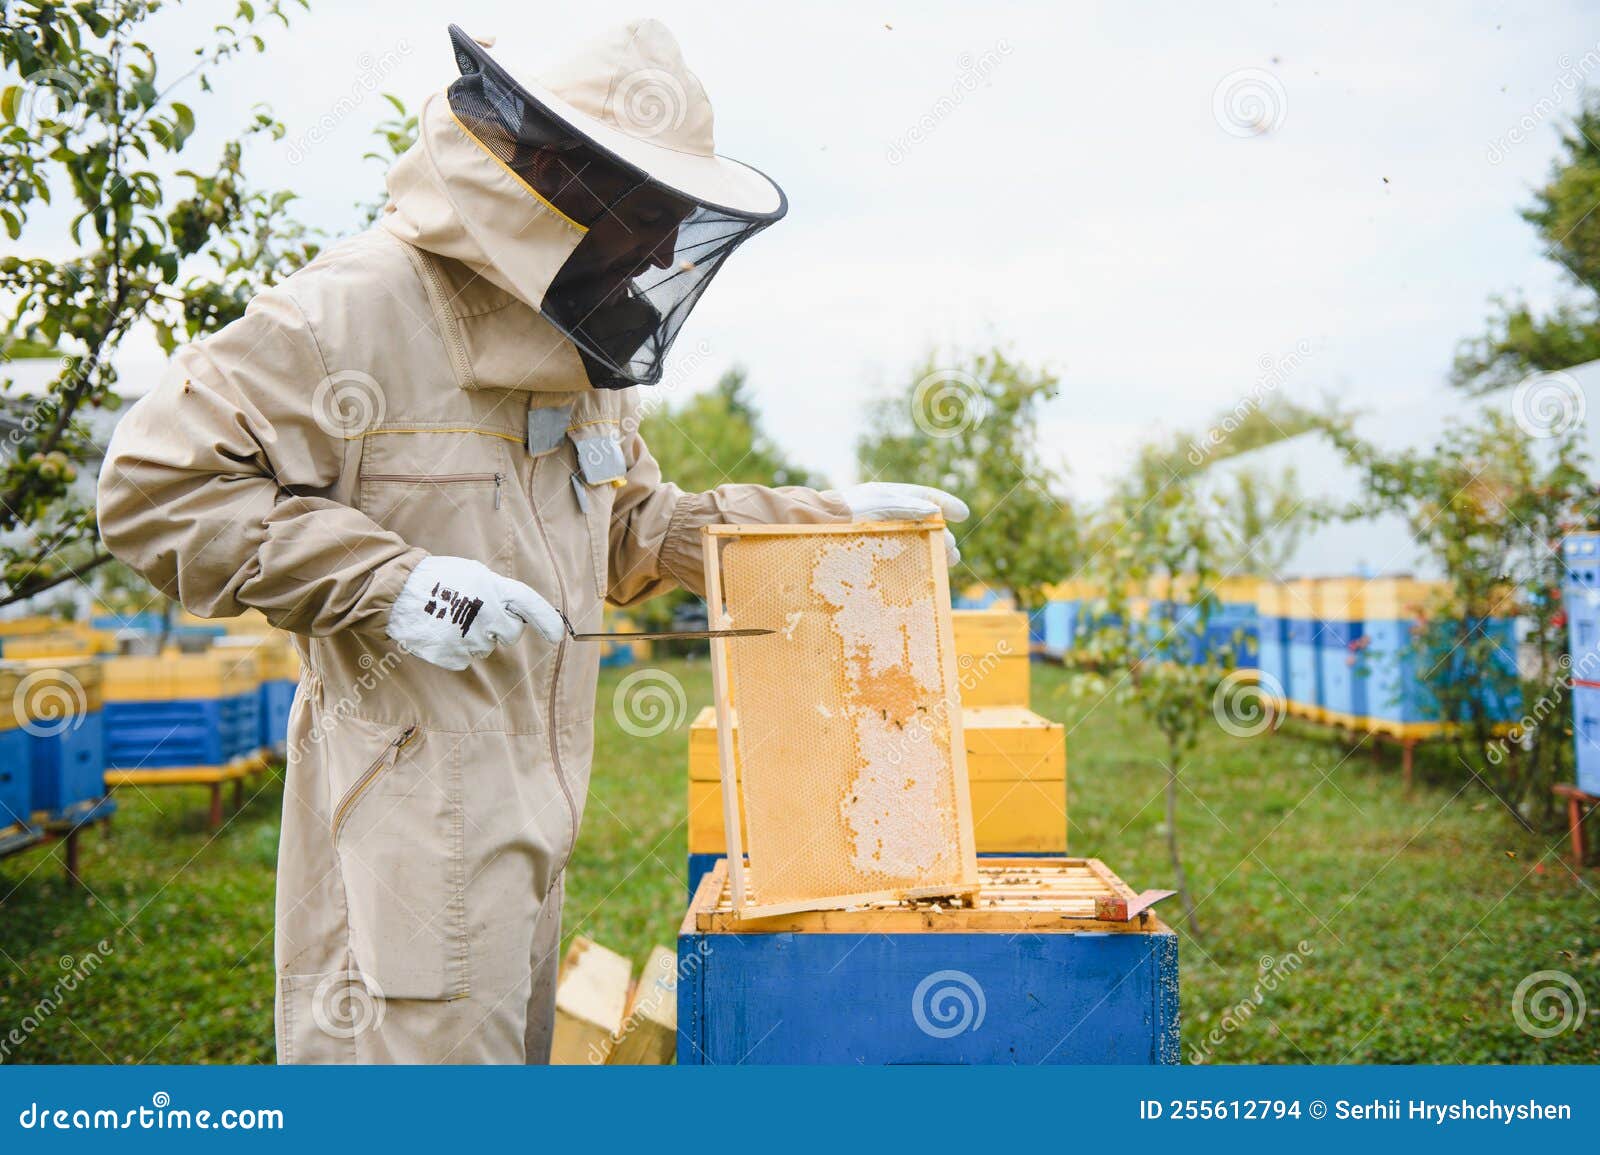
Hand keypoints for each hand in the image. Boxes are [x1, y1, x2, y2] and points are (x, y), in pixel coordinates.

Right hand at [386, 555, 563, 670]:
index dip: (547, 620)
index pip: (529, 604)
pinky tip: (441, 633)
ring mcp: (468, 637)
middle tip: (476, 615)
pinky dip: (456, 650)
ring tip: (451, 619)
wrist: (395, 592)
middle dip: (501, 629)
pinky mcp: (451, 656)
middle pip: (511, 634)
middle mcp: (485, 614)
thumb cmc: (436, 580)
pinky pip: (465, 660)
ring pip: (486, 648)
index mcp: (492, 588)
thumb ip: (498, 592)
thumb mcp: (473, 574)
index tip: (557, 635)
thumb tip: (517, 611)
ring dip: (474, 638)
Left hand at [832, 482, 968, 566]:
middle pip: (923, 523)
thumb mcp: (882, 504)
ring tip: (946, 563)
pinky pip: (899, 558)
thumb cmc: (848, 512)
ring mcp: (880, 534)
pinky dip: (915, 563)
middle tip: (953, 553)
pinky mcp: (872, 553)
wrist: (817, 528)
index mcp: (889, 496)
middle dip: (942, 536)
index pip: (924, 496)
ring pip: (915, 541)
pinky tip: (924, 572)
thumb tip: (935, 514)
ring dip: (933, 551)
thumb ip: (909, 506)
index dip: (946, 503)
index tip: (964, 514)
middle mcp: (887, 514)